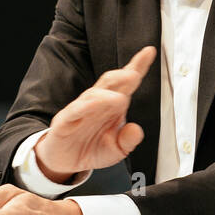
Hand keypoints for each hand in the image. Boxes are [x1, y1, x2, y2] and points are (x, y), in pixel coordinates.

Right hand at [35, 45, 155, 180]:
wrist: (65, 162)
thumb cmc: (91, 149)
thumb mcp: (117, 150)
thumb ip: (128, 140)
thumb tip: (136, 130)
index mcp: (113, 105)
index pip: (127, 82)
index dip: (138, 66)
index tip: (149, 52)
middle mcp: (98, 102)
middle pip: (111, 82)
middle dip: (123, 75)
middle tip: (134, 73)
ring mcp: (81, 109)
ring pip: (94, 95)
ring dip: (106, 94)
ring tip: (119, 99)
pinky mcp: (65, 120)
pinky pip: (75, 110)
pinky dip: (84, 106)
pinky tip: (93, 104)